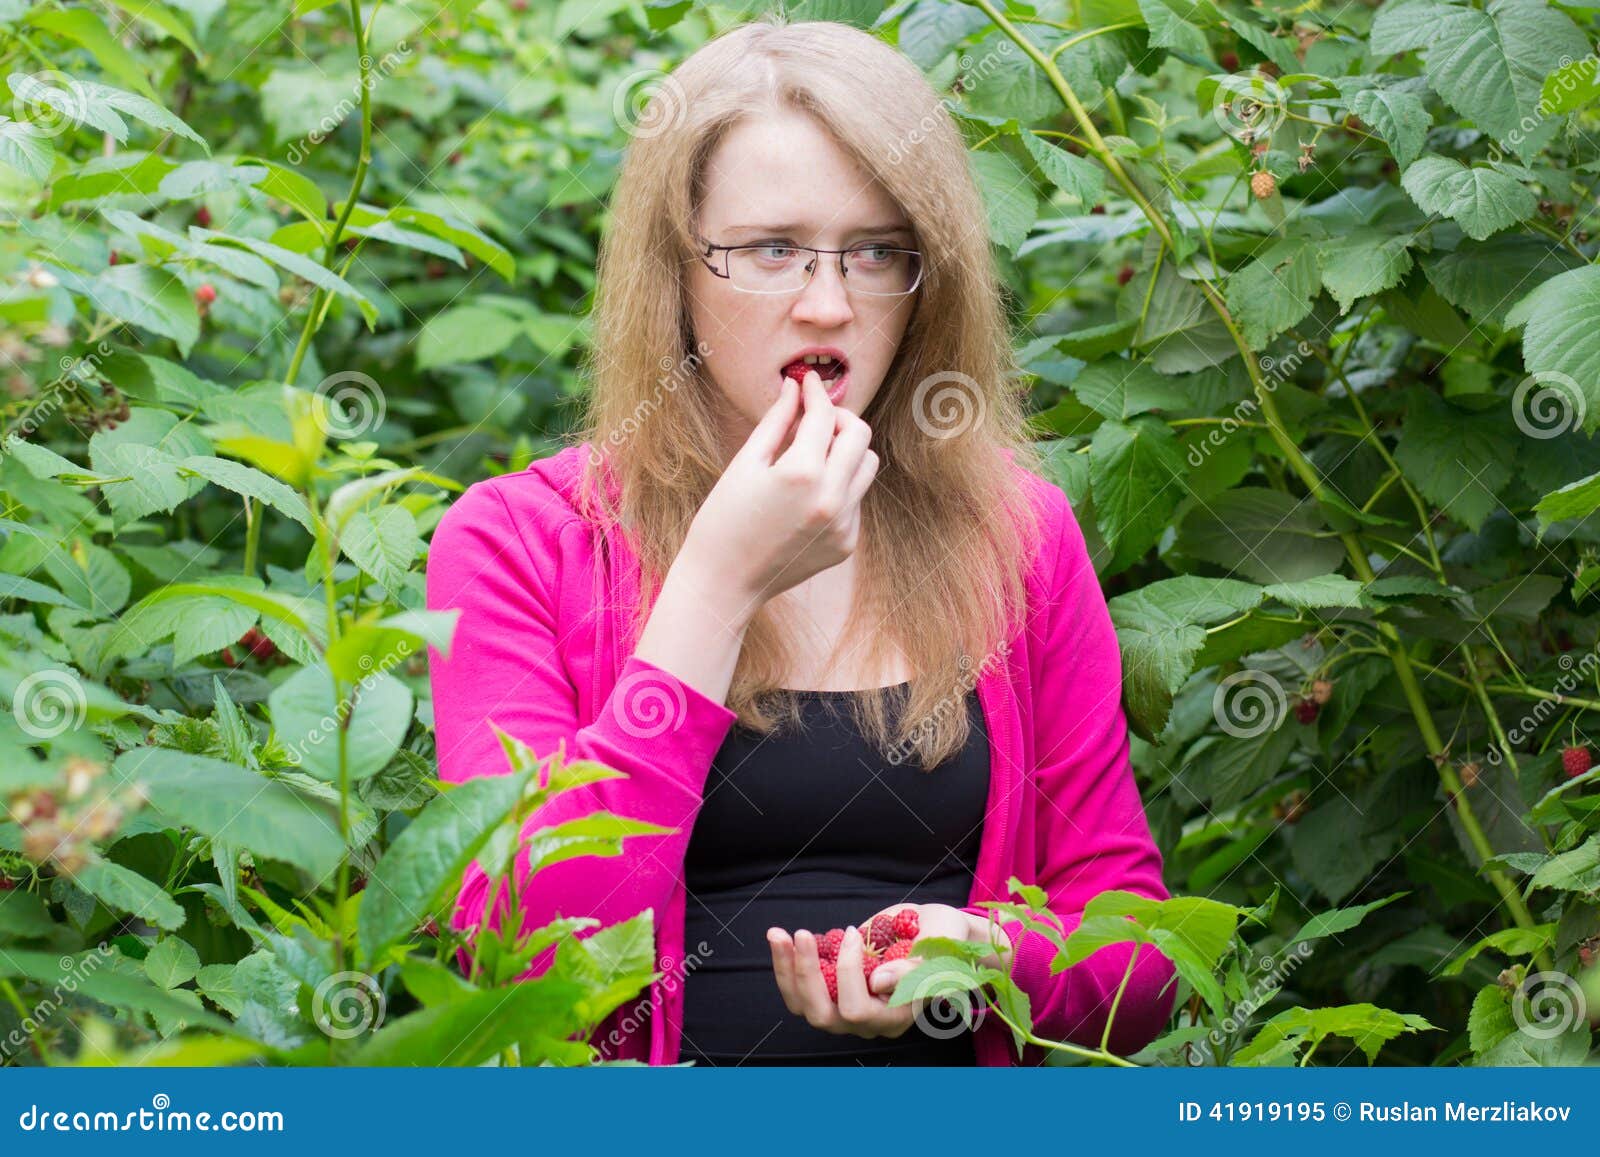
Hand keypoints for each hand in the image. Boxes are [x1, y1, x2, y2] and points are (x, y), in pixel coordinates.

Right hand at [683, 369, 877, 609]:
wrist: (724, 582)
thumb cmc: (724, 519)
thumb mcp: (746, 463)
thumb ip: (777, 421)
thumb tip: (796, 387)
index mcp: (801, 473)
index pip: (823, 415)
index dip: (815, 392)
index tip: (807, 383)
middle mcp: (831, 498)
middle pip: (860, 434)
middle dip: (839, 418)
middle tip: (815, 420)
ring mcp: (843, 524)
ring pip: (868, 465)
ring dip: (846, 451)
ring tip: (814, 456)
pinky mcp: (847, 543)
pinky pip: (856, 499)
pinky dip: (840, 487)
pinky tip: (807, 496)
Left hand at [765, 903, 1009, 1040]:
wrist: (934, 931)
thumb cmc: (942, 938)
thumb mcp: (937, 947)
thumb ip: (913, 969)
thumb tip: (878, 981)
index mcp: (895, 1017)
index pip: (857, 1010)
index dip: (848, 973)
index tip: (855, 932)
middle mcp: (867, 1022)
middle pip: (822, 1015)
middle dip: (805, 974)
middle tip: (800, 933)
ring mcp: (845, 1009)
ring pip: (803, 1005)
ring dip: (786, 968)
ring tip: (777, 934)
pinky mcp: (831, 992)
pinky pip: (798, 990)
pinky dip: (787, 965)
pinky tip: (782, 939)